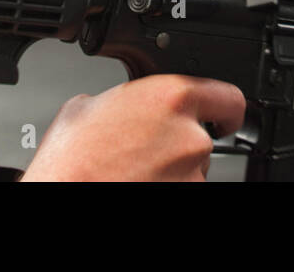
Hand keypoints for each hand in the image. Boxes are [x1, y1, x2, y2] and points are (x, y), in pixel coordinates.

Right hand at [21, 75, 245, 180]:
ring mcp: (191, 175)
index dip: (223, 108)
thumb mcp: (89, 106)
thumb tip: (129, 104)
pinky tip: (136, 181)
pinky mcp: (187, 196)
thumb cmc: (72, 161)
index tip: (222, 116)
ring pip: (192, 169)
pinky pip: (182, 187)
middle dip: (178, 144)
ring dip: (171, 169)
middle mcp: (190, 136)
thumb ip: (126, 98)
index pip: (227, 97)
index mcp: (171, 97)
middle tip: (144, 149)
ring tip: (133, 169)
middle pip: (201, 138)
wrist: (66, 192)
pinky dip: (165, 185)